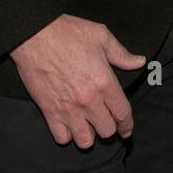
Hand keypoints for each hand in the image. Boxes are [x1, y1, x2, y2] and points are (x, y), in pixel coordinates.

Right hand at [10, 14, 146, 147]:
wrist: (34, 35)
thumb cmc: (68, 33)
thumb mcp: (101, 36)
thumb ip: (121, 54)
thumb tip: (139, 62)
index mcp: (104, 83)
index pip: (123, 113)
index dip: (127, 124)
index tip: (127, 129)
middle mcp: (88, 100)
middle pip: (107, 130)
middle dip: (110, 127)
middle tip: (106, 121)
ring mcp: (68, 109)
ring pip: (85, 140)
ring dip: (90, 135)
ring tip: (88, 125)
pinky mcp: (49, 112)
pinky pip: (62, 137)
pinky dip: (67, 135)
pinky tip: (70, 124)